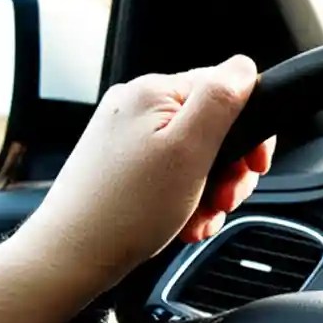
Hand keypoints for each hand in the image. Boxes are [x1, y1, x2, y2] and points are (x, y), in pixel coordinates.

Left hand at [21, 55, 274, 281]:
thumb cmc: (125, 210)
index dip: (248, 131)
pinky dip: (185, 198)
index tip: (252, 167)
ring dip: (208, 190)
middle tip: (223, 201)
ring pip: (194, 155)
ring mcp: (126, 135)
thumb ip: (220, 101)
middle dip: (228, 169)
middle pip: (212, 126)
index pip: (225, 90)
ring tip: (199, 220)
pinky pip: (171, 172)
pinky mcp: (120, 163)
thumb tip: (243, 66)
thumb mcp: (188, 151)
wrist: (70, 256)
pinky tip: (183, 222)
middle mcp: (136, 105)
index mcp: (153, 92)